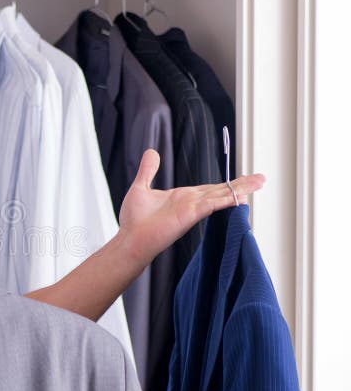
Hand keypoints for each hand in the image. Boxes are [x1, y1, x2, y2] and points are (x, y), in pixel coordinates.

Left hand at [118, 149, 265, 265]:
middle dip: (241, 185)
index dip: (226, 183)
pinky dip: (225, 199)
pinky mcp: (190, 215)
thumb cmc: (134, 220)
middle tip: (261, 179)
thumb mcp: (141, 187)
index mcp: (182, 197)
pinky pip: (211, 204)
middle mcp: (191, 203)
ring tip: (259, 183)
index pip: (209, 188)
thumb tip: (151, 151)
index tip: (243, 179)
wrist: (129, 239)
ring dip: (240, 189)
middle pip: (220, 190)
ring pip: (220, 195)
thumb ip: (148, 170)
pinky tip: (240, 196)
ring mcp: (192, 209)